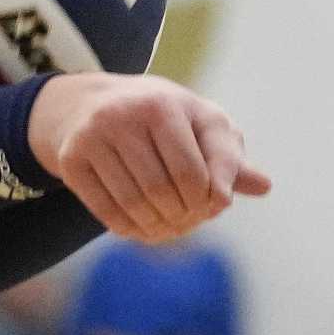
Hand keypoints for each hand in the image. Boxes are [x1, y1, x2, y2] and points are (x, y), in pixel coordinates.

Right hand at [26, 74, 268, 243]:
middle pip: (162, 191)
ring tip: (169, 230)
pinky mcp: (70, 160)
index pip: (193, 174)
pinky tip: (142, 229)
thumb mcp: (199, 125)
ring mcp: (93, 137)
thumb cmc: (161, 119)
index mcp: (164, 104)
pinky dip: (129, 229)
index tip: (211, 208)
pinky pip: (105, 210)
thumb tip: (263, 186)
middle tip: (188, 224)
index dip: (207, 202)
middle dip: (181, 216)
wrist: (90, 105)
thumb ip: (229, 157)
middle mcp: (124, 114)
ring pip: (133, 204)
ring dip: (156, 227)